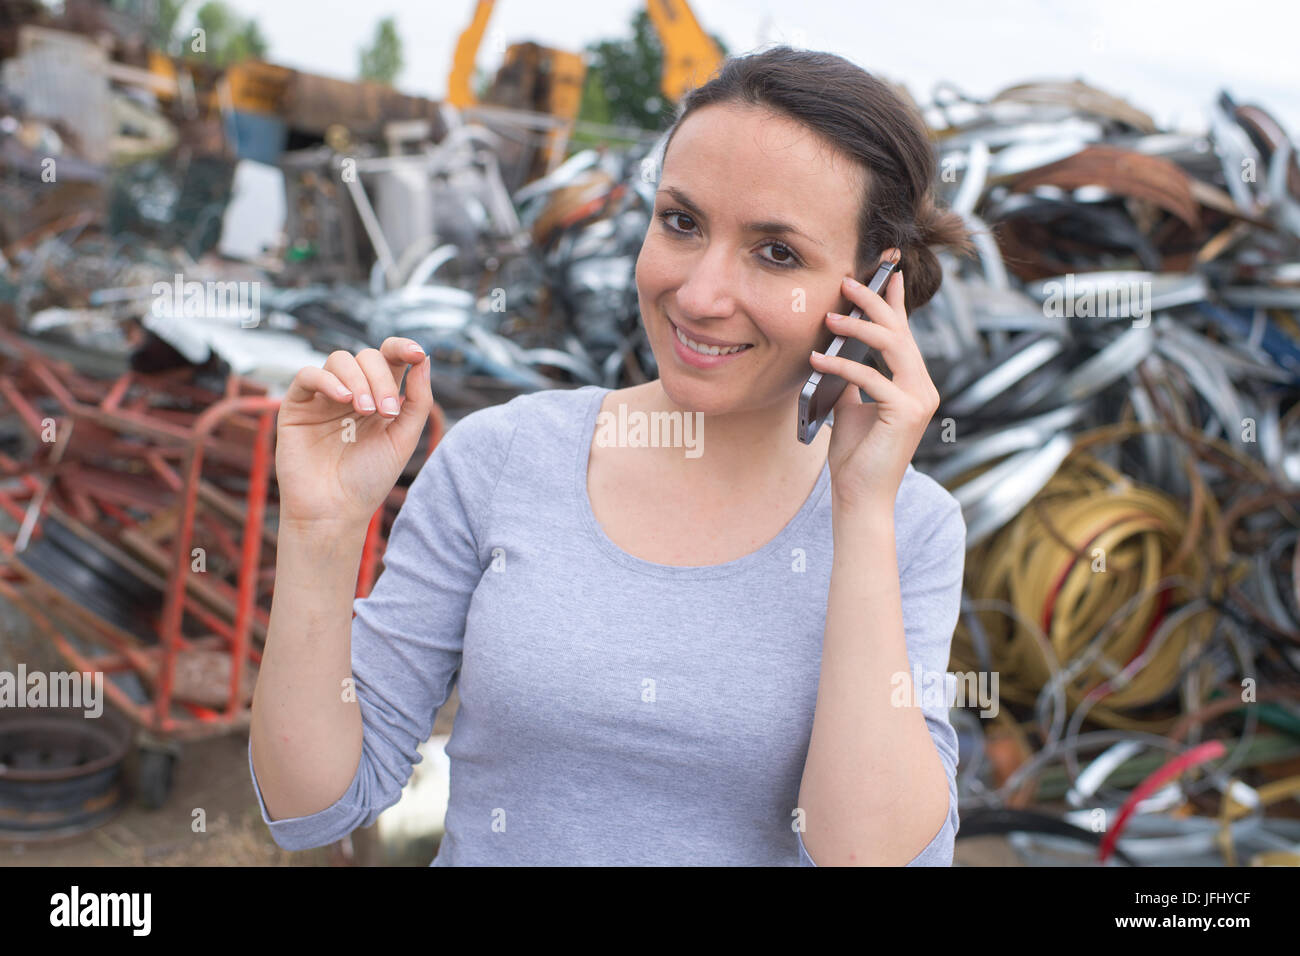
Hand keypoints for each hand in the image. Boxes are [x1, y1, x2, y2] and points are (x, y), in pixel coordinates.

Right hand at [276, 337, 432, 528]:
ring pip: (339, 360)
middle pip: (367, 357)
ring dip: (358, 380)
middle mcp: (352, 391)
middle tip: (386, 412)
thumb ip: (418, 400)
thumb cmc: (369, 479)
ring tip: (366, 411)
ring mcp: (323, 397)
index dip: (403, 348)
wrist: (334, 511)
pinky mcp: (297, 405)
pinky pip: (308, 375)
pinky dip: (327, 380)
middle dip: (382, 378)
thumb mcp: (403, 439)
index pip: (390, 358)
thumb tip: (425, 359)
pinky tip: (343, 399)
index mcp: (380, 396)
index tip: (417, 354)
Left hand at [809, 253, 939, 513]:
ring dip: (858, 327)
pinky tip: (817, 359)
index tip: (887, 269)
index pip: (903, 333)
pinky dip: (843, 366)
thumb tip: (836, 350)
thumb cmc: (855, 454)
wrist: (860, 496)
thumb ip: (851, 378)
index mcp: (912, 383)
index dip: (895, 300)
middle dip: (874, 302)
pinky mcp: (906, 412)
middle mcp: (922, 387)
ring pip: (892, 347)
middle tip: (847, 282)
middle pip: (900, 332)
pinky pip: (873, 377)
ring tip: (830, 317)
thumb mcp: (850, 406)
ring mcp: (919, 399)